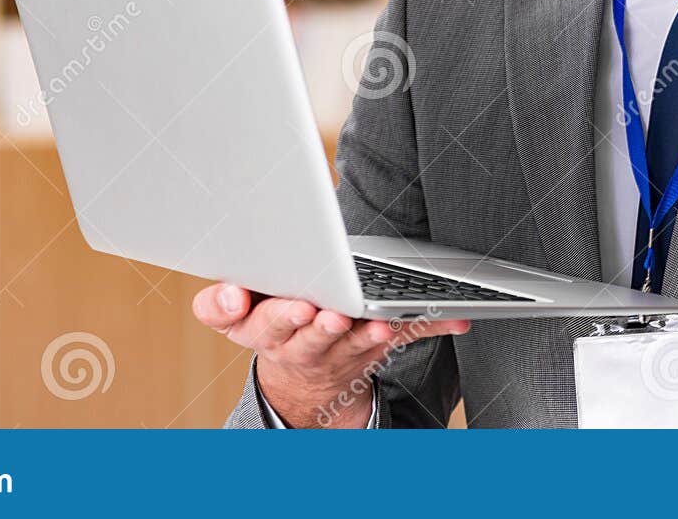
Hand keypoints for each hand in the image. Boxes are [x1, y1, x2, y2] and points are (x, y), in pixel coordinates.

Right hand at [192, 283, 469, 427]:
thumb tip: (230, 294)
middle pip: (298, 336)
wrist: (300, 383)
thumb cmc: (272, 325)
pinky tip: (455, 319)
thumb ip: (222, 304)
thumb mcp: (237, 315)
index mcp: (256, 326)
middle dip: (311, 324)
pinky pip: (403, 336)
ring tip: (377, 326)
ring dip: (364, 335)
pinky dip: (430, 325)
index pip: (246, 320)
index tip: (263, 301)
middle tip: (324, 313)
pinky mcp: (372, 352)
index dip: (251, 311)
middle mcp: (292, 343)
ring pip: (348, 345)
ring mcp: (334, 352)